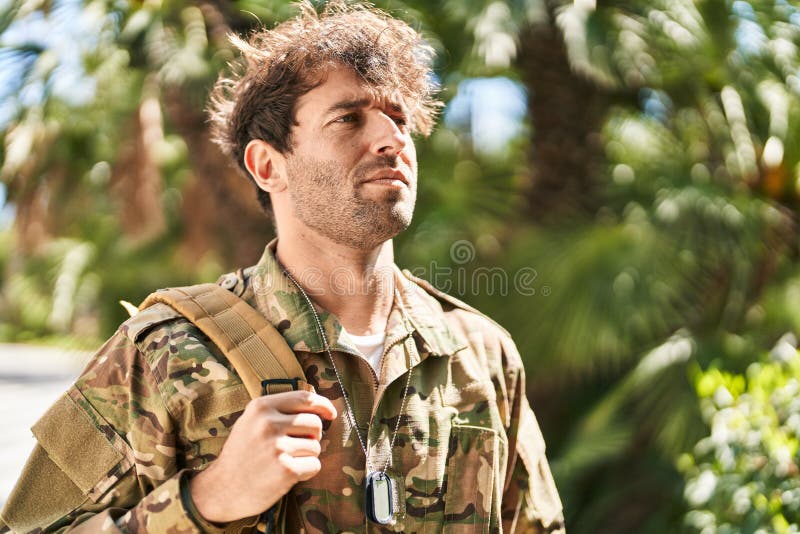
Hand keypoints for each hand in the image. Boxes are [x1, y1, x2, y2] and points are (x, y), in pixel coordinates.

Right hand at [189, 390, 336, 522]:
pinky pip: (314, 465)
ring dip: (306, 456)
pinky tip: (286, 475)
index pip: (304, 398)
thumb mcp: (250, 422)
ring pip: (316, 446)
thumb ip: (278, 410)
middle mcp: (268, 423)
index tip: (330, 414)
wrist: (220, 489)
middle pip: (315, 423)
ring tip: (283, 462)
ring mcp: (277, 446)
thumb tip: (317, 406)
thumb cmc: (241, 454)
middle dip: (312, 437)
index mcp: (261, 407)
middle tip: (294, 448)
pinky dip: (306, 472)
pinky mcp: (285, 469)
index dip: (323, 405)